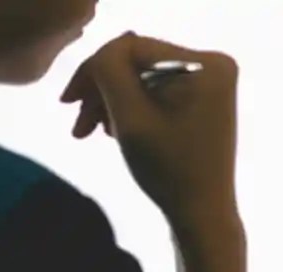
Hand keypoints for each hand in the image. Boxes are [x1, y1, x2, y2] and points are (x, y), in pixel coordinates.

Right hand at [62, 33, 241, 240]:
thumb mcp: (129, 115)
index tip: (67, 103)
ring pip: (143, 79)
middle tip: (77, 125)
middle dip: (102, 91)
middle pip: (138, 63)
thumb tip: (107, 47)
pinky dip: (132, 108)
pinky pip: (157, 92)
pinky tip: (115, 131)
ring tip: (93, 133)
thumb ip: (110, 70)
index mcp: (207, 64)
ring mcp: (211, 83)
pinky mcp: (204, 100)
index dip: (93, 70)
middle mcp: (215, 65)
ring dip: (112, 102)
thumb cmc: (168, 170)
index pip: (132, 47)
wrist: (202, 215)